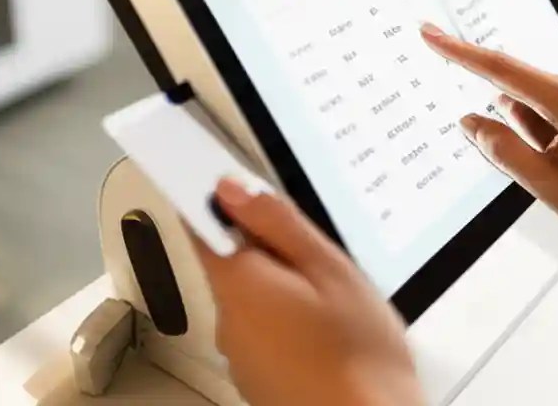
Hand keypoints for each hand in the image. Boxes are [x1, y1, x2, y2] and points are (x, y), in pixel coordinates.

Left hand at [192, 178, 424, 405]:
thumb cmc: (358, 355)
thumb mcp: (329, 268)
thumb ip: (276, 223)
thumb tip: (231, 187)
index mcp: (237, 283)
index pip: (199, 224)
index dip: (216, 197)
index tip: (236, 182)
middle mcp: (226, 320)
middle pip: (231, 262)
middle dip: (268, 249)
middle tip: (318, 254)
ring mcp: (238, 353)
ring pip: (251, 297)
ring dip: (281, 288)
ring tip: (332, 301)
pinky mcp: (255, 375)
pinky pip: (263, 330)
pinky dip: (287, 322)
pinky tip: (326, 331)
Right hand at [420, 23, 557, 245]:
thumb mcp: (548, 186)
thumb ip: (503, 150)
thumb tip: (470, 122)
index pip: (503, 70)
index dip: (460, 52)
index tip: (429, 33)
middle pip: (517, 91)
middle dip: (507, 122)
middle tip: (534, 162)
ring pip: (531, 103)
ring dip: (528, 134)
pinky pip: (548, 109)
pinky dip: (540, 133)